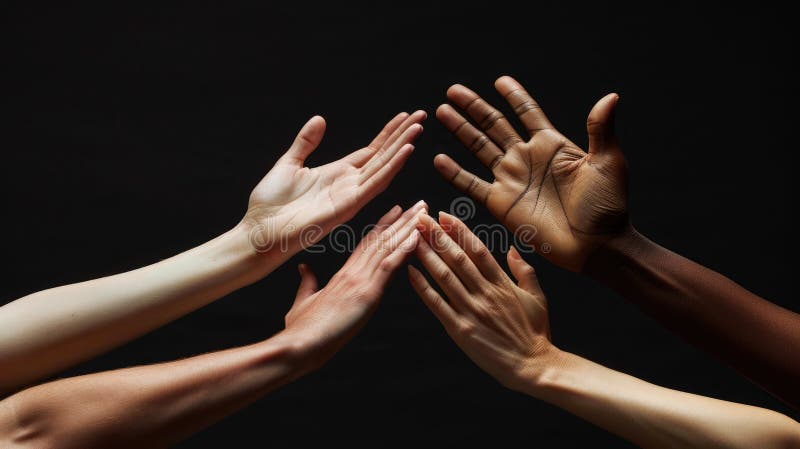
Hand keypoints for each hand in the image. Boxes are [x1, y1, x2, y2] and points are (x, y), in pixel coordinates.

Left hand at [244, 111, 425, 258]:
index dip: (389, 134)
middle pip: (384, 155)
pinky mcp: (349, 205)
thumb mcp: (289, 163)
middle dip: (402, 135)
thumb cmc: (270, 204)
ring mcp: (352, 194)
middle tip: (422, 114)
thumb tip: (319, 120)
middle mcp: (349, 184)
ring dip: (402, 146)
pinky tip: (405, 150)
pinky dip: (392, 165)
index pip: (371, 150)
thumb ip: (306, 142)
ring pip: (385, 166)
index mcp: (337, 173)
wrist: (261, 230)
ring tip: (418, 126)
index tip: (404, 116)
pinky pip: (376, 182)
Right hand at [282, 201, 426, 369]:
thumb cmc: (300, 329)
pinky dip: (404, 249)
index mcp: (342, 274)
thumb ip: (308, 283)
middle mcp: (353, 272)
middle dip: (403, 220)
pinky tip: (417, 236)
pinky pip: (389, 265)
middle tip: (421, 204)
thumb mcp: (303, 301)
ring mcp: (360, 280)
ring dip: (409, 228)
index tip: (397, 210)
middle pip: (382, 239)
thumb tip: (305, 269)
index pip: (367, 244)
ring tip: (424, 211)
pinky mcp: (366, 292)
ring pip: (388, 246)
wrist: (298, 344)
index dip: (383, 225)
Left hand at [408, 212, 555, 391]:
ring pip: (445, 276)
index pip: (477, 250)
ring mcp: (472, 311)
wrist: (533, 365)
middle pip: (457, 258)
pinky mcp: (461, 330)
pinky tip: (411, 272)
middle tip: (421, 218)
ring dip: (427, 255)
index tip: (444, 215)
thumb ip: (524, 271)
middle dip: (437, 235)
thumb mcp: (537, 297)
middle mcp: (485, 293)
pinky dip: (423, 288)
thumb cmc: (536, 332)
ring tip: (412, 238)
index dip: (459, 231)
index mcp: (502, 284)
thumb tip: (511, 249)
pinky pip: (438, 304)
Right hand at [434, 76, 626, 270]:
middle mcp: (527, 158)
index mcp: (552, 145)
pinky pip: (472, 185)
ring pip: (479, 148)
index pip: (527, 113)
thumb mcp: (609, 163)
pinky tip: (438, 159)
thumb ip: (601, 129)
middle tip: (453, 91)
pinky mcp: (501, 204)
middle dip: (474, 107)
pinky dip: (454, 173)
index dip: (514, 96)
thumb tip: (611, 96)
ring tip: (442, 111)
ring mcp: (512, 180)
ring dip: (460, 130)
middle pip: (494, 125)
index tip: (500, 81)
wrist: (596, 245)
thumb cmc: (608, 207)